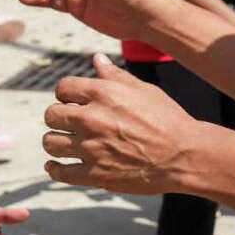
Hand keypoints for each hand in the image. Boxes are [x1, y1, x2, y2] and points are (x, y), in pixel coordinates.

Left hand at [41, 55, 197, 194]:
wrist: (183, 156)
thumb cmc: (167, 119)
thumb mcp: (144, 90)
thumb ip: (115, 76)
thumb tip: (96, 59)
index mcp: (103, 94)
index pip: (63, 88)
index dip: (67, 94)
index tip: (73, 102)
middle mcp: (92, 119)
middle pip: (51, 115)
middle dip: (58, 117)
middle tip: (68, 123)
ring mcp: (91, 148)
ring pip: (50, 142)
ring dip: (55, 141)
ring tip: (63, 143)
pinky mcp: (95, 174)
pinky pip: (60, 172)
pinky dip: (54, 168)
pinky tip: (55, 165)